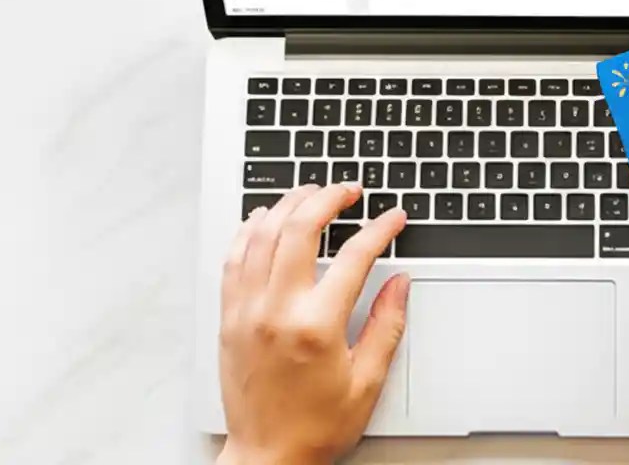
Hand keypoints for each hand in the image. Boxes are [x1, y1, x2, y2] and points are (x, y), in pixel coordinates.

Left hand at [218, 183, 408, 464]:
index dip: (380, 230)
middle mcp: (276, 311)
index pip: (354, 257)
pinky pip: (233, 259)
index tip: (393, 218)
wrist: (267, 457)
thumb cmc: (315, 426)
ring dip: (287, 205)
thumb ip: (387, 325)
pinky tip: (263, 219)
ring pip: (260, 235)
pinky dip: (248, 230)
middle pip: (299, 228)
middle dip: (328, 198)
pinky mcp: (228, 318)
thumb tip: (400, 283)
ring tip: (310, 193)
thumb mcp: (367, 381)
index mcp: (316, 327)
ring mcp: (246, 311)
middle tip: (348, 190)